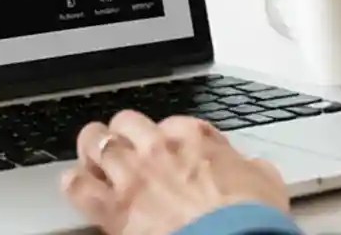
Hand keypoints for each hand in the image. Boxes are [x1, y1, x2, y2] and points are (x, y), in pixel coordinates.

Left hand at [60, 111, 288, 234]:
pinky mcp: (114, 209)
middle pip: (125, 123)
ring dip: (92, 148)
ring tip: (93, 156)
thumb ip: (248, 166)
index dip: (169, 136)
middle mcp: (156, 148)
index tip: (171, 149)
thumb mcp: (265, 180)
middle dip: (124, 133)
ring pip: (94, 143)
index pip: (171, 123)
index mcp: (192, 136)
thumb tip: (251, 168)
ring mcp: (132, 176)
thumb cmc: (251, 217)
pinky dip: (75, 183)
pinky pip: (78, 186)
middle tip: (126, 146)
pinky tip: (80, 184)